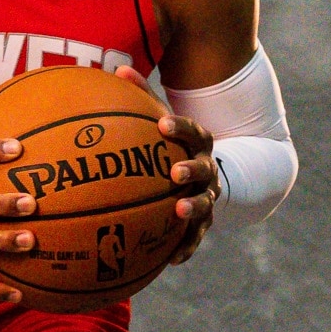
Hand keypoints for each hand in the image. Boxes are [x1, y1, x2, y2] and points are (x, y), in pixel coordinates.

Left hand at [158, 107, 222, 263]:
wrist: (212, 175)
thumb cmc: (173, 145)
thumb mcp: (162, 119)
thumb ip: (143, 98)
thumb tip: (119, 71)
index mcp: (199, 143)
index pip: (192, 131)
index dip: (180, 128)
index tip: (162, 125)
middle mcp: (208, 169)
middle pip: (204, 168)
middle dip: (191, 171)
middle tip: (175, 173)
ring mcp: (208, 196)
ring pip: (205, 203)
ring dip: (193, 208)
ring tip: (179, 212)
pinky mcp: (204, 222)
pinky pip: (196, 236)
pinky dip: (186, 247)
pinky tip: (173, 260)